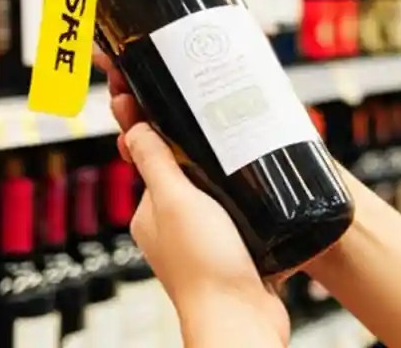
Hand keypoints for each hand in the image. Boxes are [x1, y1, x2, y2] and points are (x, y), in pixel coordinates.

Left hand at [94, 51, 289, 343]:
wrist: (242, 317)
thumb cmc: (204, 266)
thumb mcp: (175, 201)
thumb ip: (156, 163)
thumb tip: (133, 125)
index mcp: (152, 210)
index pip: (146, 152)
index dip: (145, 118)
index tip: (141, 82)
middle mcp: (176, 223)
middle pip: (183, 166)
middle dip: (193, 137)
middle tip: (205, 98)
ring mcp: (207, 235)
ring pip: (215, 186)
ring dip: (226, 163)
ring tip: (240, 128)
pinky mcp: (237, 247)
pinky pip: (240, 208)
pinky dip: (248, 190)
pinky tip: (266, 177)